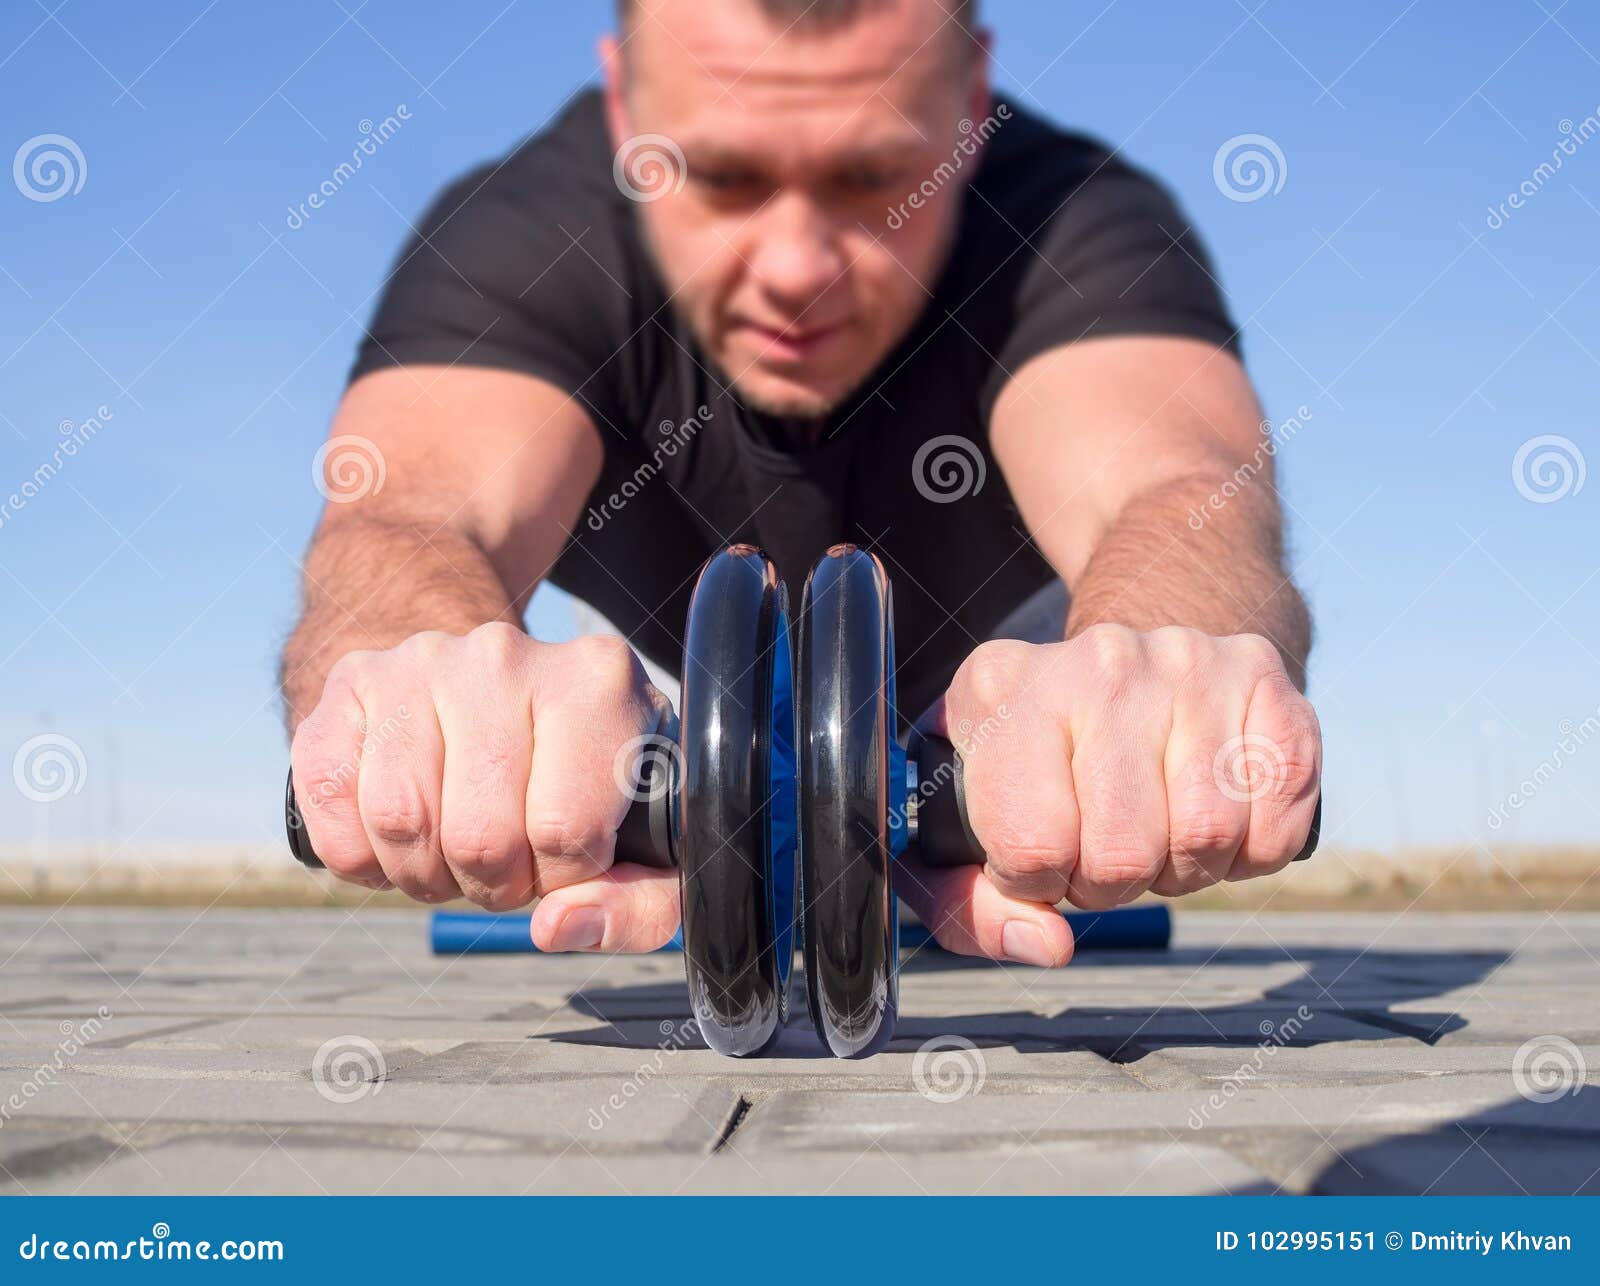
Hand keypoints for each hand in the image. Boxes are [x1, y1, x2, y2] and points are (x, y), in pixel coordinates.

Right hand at [290, 624, 680, 949]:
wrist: (507, 687)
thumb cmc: (585, 774)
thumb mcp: (649, 835)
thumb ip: (639, 902)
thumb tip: (561, 925)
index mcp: (598, 684)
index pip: (567, 831)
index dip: (563, 877)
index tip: (565, 860)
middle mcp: (508, 657)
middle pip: (479, 835)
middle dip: (493, 885)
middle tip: (508, 867)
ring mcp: (424, 661)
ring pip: (400, 820)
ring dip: (424, 874)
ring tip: (456, 855)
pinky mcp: (355, 680)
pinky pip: (330, 795)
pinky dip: (357, 852)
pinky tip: (398, 842)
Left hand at [899, 625, 1321, 966]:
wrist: (1119, 668)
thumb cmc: (1030, 762)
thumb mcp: (959, 825)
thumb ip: (968, 907)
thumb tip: (1046, 944)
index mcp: (998, 687)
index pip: (1029, 845)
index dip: (1035, 883)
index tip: (1035, 858)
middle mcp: (1095, 661)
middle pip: (1122, 852)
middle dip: (1109, 883)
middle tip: (1098, 849)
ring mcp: (1184, 661)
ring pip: (1205, 838)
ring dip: (1180, 869)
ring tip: (1151, 829)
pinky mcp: (1260, 675)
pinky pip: (1274, 823)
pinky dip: (1247, 853)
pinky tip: (1206, 814)